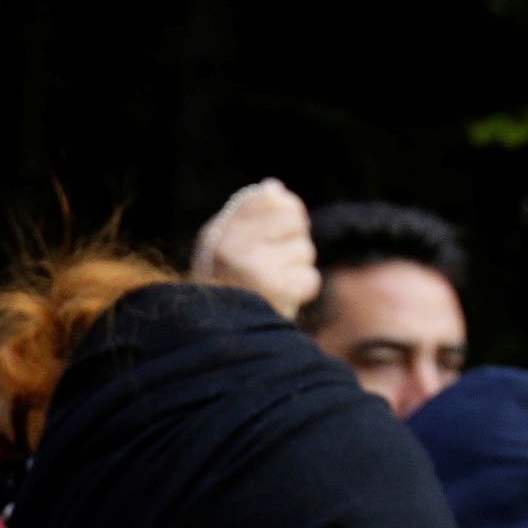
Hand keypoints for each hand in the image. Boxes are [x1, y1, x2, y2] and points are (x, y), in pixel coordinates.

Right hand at [189, 179, 319, 312]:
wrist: (220, 340)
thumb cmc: (228, 290)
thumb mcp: (223, 250)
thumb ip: (246, 217)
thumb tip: (275, 187)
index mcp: (217, 234)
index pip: (267, 197)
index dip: (284, 208)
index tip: (283, 225)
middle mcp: (232, 247)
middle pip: (292, 218)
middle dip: (295, 236)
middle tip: (282, 256)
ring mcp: (255, 268)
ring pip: (304, 250)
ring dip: (298, 267)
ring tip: (276, 282)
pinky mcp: (277, 290)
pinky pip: (310, 277)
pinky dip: (302, 289)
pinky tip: (284, 297)